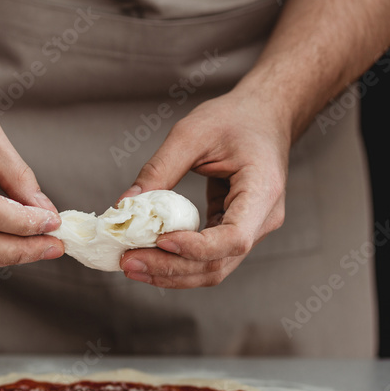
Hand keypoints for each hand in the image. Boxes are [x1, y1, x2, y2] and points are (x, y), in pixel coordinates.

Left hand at [118, 89, 289, 287]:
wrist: (264, 116)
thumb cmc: (235, 118)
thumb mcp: (193, 133)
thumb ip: (160, 168)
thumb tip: (124, 204)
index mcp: (263, 190)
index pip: (234, 237)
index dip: (196, 248)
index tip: (160, 240)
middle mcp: (264, 218)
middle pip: (219, 263)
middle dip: (171, 268)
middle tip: (129, 261)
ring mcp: (253, 230)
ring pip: (213, 269)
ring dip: (171, 274)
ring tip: (132, 265)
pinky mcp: (236, 232)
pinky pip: (209, 258)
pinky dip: (178, 262)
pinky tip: (148, 258)